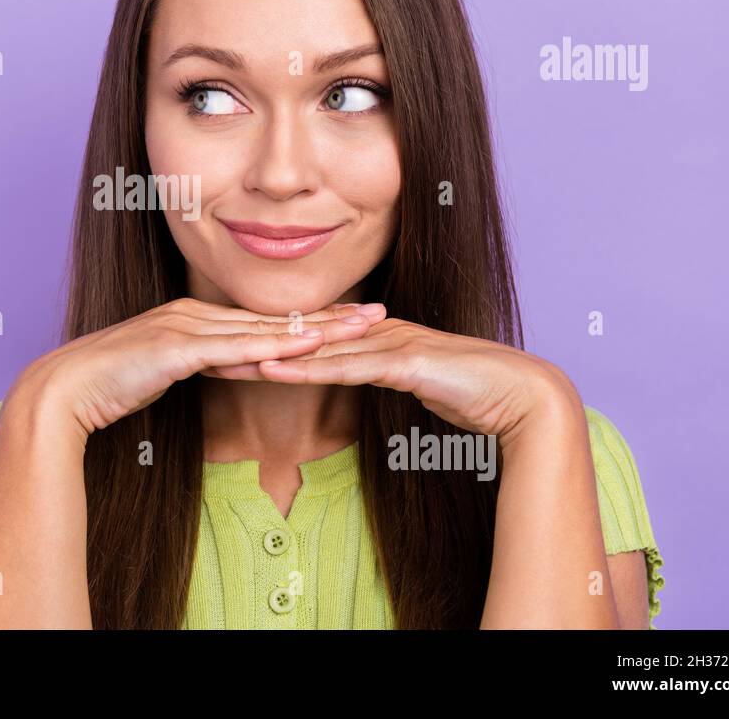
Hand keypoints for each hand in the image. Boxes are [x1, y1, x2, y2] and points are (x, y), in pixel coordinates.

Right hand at [14, 298, 387, 437]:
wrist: (65, 389)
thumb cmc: (109, 384)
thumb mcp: (170, 372)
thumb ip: (208, 363)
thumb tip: (244, 364)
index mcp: (195, 317)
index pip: (266, 318)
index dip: (312, 317)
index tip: (352, 316)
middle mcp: (196, 314)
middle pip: (276, 317)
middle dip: (331, 315)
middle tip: (379, 312)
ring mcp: (188, 327)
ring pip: (265, 328)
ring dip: (316, 328)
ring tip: (361, 327)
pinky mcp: (179, 348)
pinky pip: (236, 348)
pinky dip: (275, 346)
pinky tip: (307, 346)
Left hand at [210, 317, 579, 440]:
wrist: (525, 396)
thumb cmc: (478, 395)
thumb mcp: (421, 387)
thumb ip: (393, 378)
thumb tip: (372, 381)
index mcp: (379, 336)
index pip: (312, 337)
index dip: (268, 340)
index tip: (225, 345)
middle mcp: (378, 331)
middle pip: (304, 336)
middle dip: (253, 340)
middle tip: (203, 345)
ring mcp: (390, 342)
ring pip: (315, 347)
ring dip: (266, 352)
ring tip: (217, 355)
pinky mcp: (403, 361)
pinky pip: (343, 367)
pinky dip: (304, 368)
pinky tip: (269, 370)